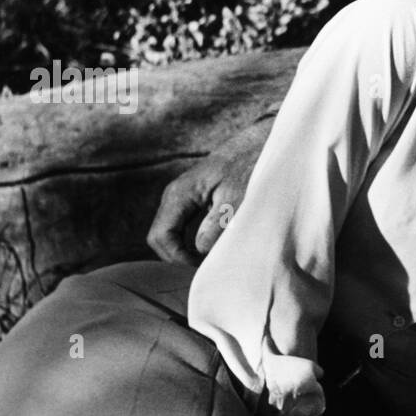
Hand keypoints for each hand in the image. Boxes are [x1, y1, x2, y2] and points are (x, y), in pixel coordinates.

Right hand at [146, 116, 273, 262]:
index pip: (160, 236)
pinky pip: (179, 229)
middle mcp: (174, 195)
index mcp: (180, 194)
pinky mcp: (191, 201)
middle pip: (159, 238)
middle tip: (203, 271)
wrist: (257, 144)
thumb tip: (200, 251)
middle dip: (176, 258)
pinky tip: (206, 253)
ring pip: (169, 234)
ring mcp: (180, 198)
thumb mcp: (236, 200)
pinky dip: (188, 244)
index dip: (176, 258)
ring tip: (205, 265)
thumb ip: (216, 225)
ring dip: (182, 252)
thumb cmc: (248, 168)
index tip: (200, 269)